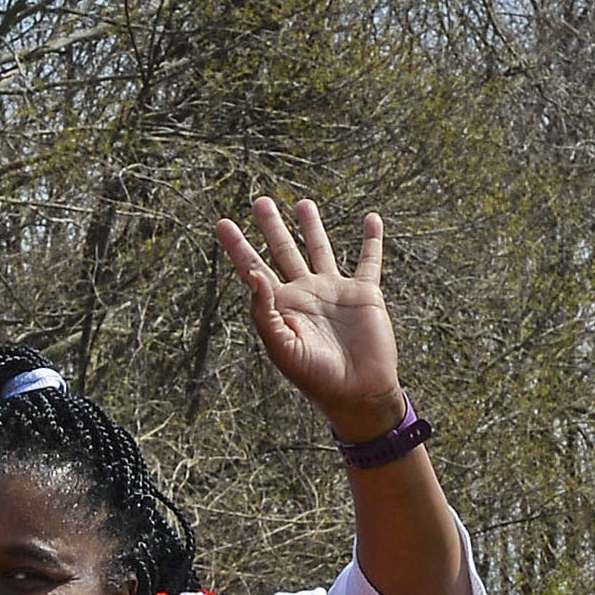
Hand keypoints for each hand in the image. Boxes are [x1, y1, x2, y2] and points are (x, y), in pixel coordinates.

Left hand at [209, 196, 404, 438]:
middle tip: (260, 201)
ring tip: (302, 202)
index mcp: (281, 306)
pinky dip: (372, 240)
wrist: (357, 393)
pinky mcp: (364, 293)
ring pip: (320, 248)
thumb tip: (253, 274)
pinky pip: (368, 260)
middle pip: (283, 250)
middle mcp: (305, 293)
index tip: (222, 223)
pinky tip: (371, 220)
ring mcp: (334, 291)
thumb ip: (263, 311)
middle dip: (271, 226)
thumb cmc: (315, 377)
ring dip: (312, 226)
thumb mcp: (281, 347)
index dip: (237, 246)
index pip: (254, 268)